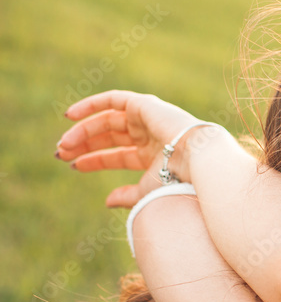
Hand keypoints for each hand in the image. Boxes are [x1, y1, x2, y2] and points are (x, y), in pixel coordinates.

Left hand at [55, 90, 215, 206]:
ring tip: (65, 143)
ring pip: (108, 120)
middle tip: (62, 153)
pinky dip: (92, 104)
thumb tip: (107, 201)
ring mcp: (148, 119)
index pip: (118, 155)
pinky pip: (113, 100)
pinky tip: (70, 115)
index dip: (94, 159)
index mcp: (155, 155)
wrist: (198, 160)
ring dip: (84, 130)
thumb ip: (127, 195)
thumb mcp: (148, 191)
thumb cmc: (179, 179)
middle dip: (85, 145)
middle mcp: (151, 135)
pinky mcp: (144, 105)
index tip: (73, 165)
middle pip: (110, 137)